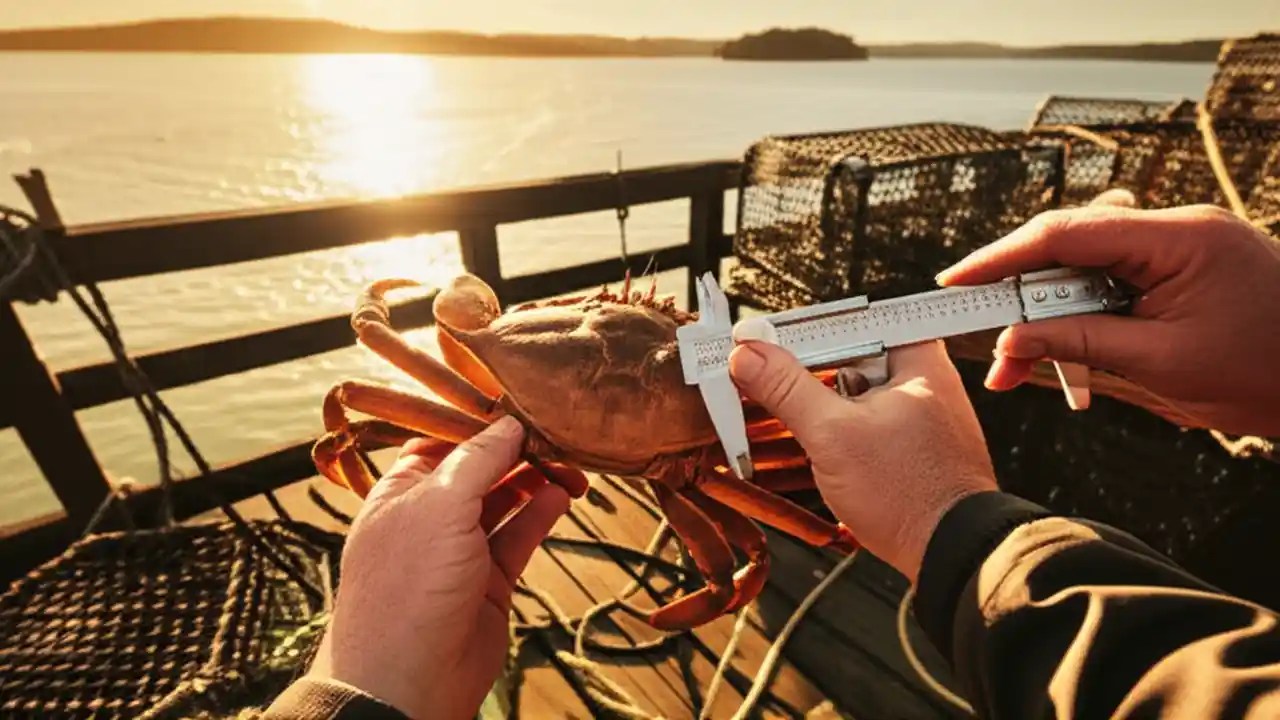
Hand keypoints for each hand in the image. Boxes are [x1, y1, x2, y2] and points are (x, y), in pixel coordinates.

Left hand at [305, 417, 569, 719]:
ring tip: (569, 462)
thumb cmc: (407, 589)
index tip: (521, 403)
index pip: (442, 441)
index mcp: (400, 492)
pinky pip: (518, 537)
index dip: (479, 423)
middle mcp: (427, 517)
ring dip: (534, 480)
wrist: (408, 681)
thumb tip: (509, 423)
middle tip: (557, 433)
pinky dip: (541, 514)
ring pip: (503, 502)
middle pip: (478, 469)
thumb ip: (478, 460)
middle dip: (516, 450)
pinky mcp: (488, 581)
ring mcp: (459, 551)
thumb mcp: (439, 505)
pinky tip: (563, 495)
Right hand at [729, 339, 997, 583]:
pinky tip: (812, 447)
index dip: (795, 335)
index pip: (844, 322)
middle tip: (759, 382)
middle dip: (801, 374)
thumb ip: (786, 389)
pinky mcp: (911, 442)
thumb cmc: (910, 495)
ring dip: (814, 405)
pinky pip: (862, 421)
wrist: (952, 553)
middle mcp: (922, 377)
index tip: (757, 346)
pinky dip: (834, 429)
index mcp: (915, 356)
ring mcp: (918, 411)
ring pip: (850, 391)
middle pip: (844, 356)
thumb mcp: (832, 435)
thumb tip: (749, 355)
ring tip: (778, 416)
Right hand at [937, 195, 1279, 436]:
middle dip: (1019, 288)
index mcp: (1179, 238)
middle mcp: (1179, 227)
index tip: (957, 281)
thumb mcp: (1162, 364)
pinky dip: (1081, 306)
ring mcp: (1183, 242)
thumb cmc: (1265, 373)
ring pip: (1087, 260)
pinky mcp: (1183, 264)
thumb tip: (1010, 342)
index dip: (1002, 256)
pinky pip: (1114, 275)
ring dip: (1049, 303)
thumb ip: (1078, 344)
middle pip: (1070, 241)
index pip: (1067, 233)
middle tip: (985, 334)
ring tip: (1022, 353)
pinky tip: (1065, 336)